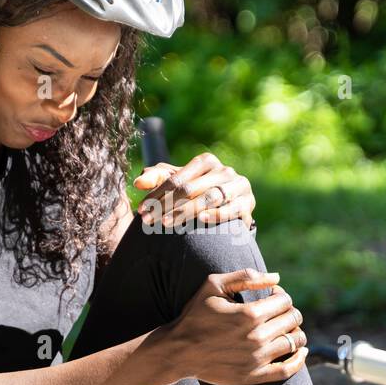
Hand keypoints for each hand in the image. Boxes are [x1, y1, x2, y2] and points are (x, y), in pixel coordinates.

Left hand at [134, 152, 255, 231]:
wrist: (232, 207)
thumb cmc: (200, 193)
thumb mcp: (178, 183)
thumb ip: (157, 178)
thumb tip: (137, 182)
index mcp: (206, 162)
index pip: (176, 178)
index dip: (156, 194)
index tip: (141, 210)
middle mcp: (224, 170)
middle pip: (190, 188)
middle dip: (166, 205)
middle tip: (149, 221)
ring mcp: (238, 185)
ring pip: (209, 198)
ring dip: (185, 211)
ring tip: (166, 222)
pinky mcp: (247, 203)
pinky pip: (232, 208)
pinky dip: (217, 214)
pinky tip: (202, 219)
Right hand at [161, 268, 307, 384]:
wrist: (178, 351)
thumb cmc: (195, 314)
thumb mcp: (213, 285)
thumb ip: (245, 277)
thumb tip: (276, 277)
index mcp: (249, 314)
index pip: (284, 300)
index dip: (281, 295)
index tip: (272, 296)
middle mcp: (257, 337)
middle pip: (293, 319)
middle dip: (289, 311)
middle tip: (277, 312)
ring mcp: (257, 359)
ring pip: (295, 342)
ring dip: (295, 332)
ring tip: (284, 329)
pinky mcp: (254, 376)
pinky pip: (287, 370)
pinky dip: (299, 360)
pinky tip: (300, 352)